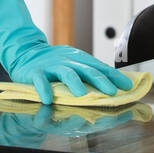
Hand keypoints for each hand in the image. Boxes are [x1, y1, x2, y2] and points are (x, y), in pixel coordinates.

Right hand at [0, 0, 133, 104]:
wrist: (26, 52)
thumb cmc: (54, 63)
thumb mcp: (74, 63)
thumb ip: (90, 72)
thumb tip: (114, 85)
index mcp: (80, 59)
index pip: (100, 67)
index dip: (114, 77)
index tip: (127, 87)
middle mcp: (68, 61)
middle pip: (86, 70)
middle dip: (100, 81)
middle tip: (111, 92)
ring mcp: (52, 65)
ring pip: (65, 73)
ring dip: (75, 84)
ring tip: (82, 95)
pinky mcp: (36, 72)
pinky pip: (40, 81)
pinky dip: (44, 90)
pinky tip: (48, 99)